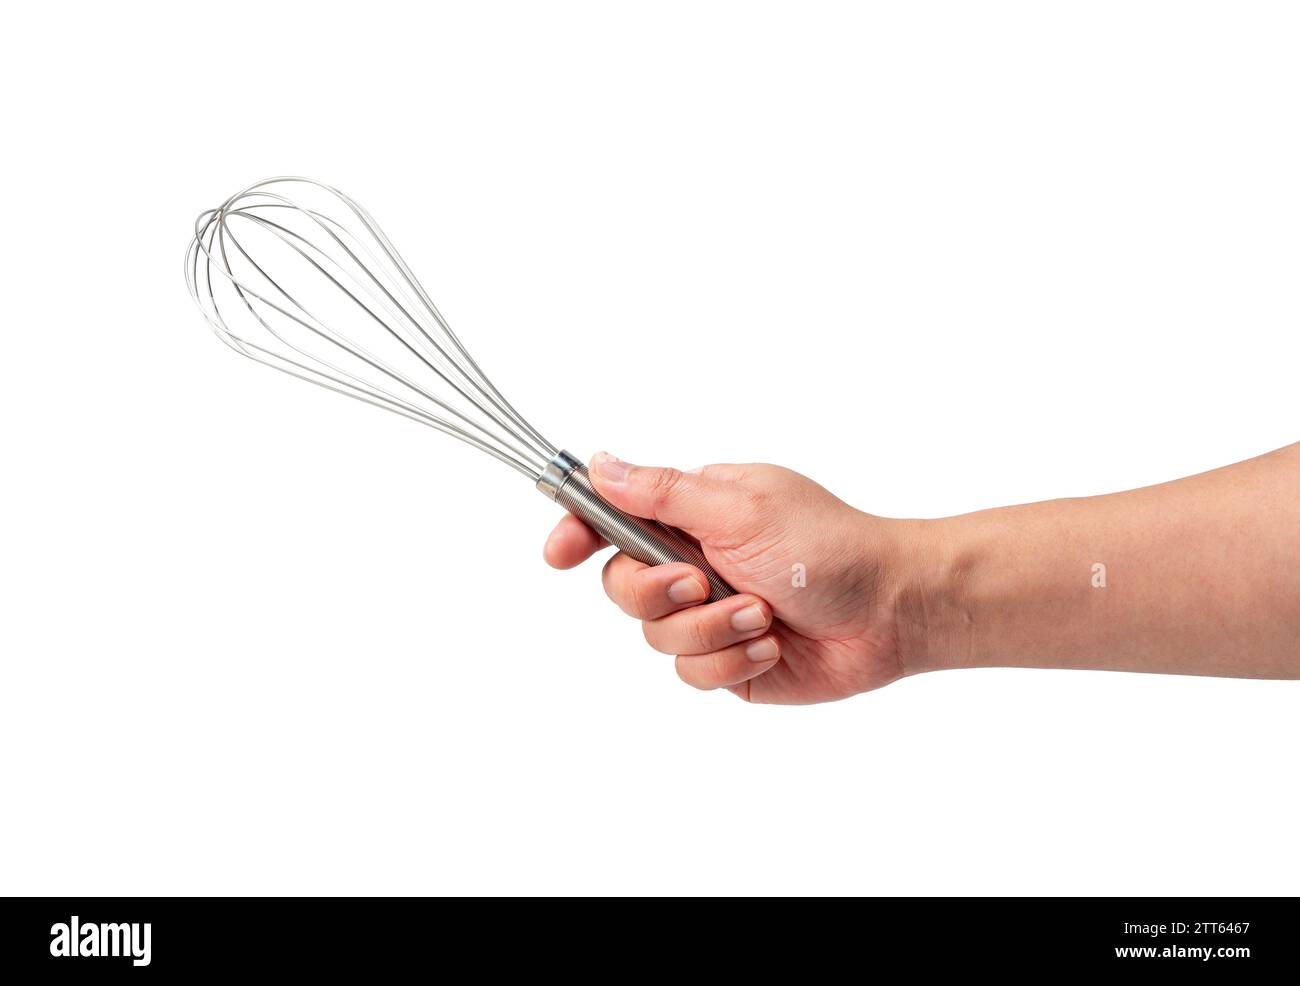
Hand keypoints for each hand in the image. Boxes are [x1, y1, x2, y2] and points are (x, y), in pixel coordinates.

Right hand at [543, 452, 924, 702]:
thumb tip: (602, 463)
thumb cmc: (829, 545)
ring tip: (762, 614)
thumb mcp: (741, 506)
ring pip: (655, 637)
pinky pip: (692, 673)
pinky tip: (772, 642)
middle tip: (700, 581)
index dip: (577, 533)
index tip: (559, 552)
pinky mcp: (727, 660)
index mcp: (692, 514)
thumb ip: (664, 492)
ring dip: (710, 627)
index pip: (612, 520)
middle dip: (655, 590)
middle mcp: (693, 563)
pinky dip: (732, 658)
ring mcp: (709, 615)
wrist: (890, 610)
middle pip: (621, 586)